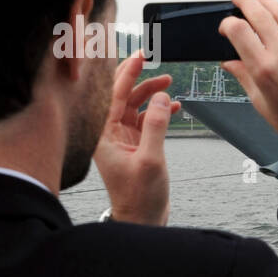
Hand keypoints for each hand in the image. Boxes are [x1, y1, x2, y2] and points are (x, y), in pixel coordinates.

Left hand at [92, 53, 181, 224]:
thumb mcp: (151, 160)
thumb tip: (162, 98)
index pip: (112, 95)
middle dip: (140, 80)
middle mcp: (109, 134)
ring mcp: (121, 139)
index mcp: (104, 135)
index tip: (140, 56)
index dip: (126, 73)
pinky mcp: (134, 145)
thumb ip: (156, 126)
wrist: (140, 220)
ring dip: (152, 95)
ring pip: (134, 106)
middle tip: (156, 66)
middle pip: (121, 97)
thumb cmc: (139, 197)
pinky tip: (174, 107)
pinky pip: (145, 120)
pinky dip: (159, 112)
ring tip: (169, 85)